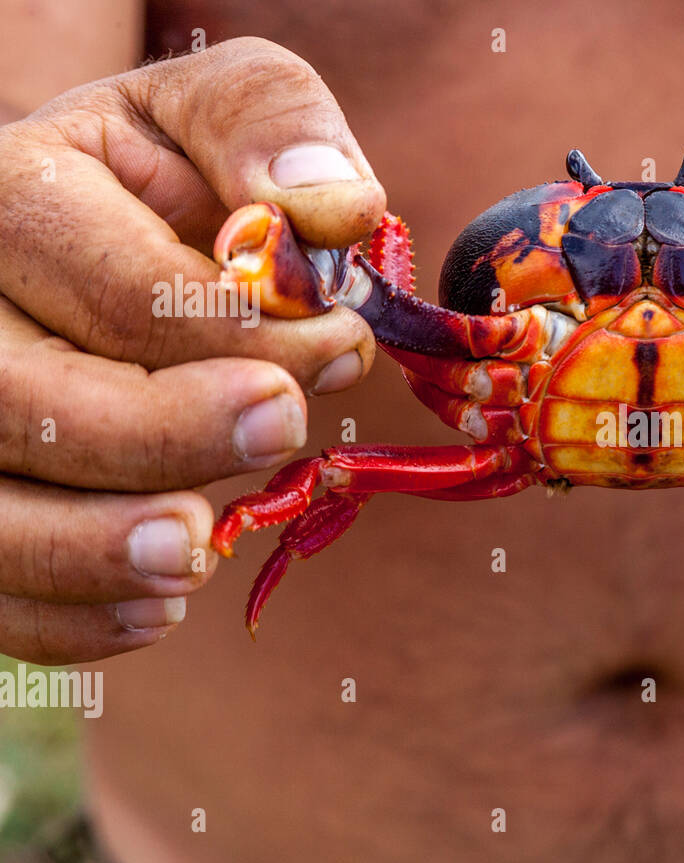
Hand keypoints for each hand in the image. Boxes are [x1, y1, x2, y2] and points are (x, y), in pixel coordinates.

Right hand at [0, 37, 384, 662]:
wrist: (85, 225)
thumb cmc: (162, 174)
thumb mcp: (214, 111)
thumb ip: (270, 128)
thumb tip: (336, 209)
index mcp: (11, 196)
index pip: (116, 289)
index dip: (236, 332)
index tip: (339, 344)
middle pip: (19, 402)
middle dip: (165, 437)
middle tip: (281, 433)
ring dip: (97, 552)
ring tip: (198, 553)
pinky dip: (67, 617)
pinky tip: (154, 605)